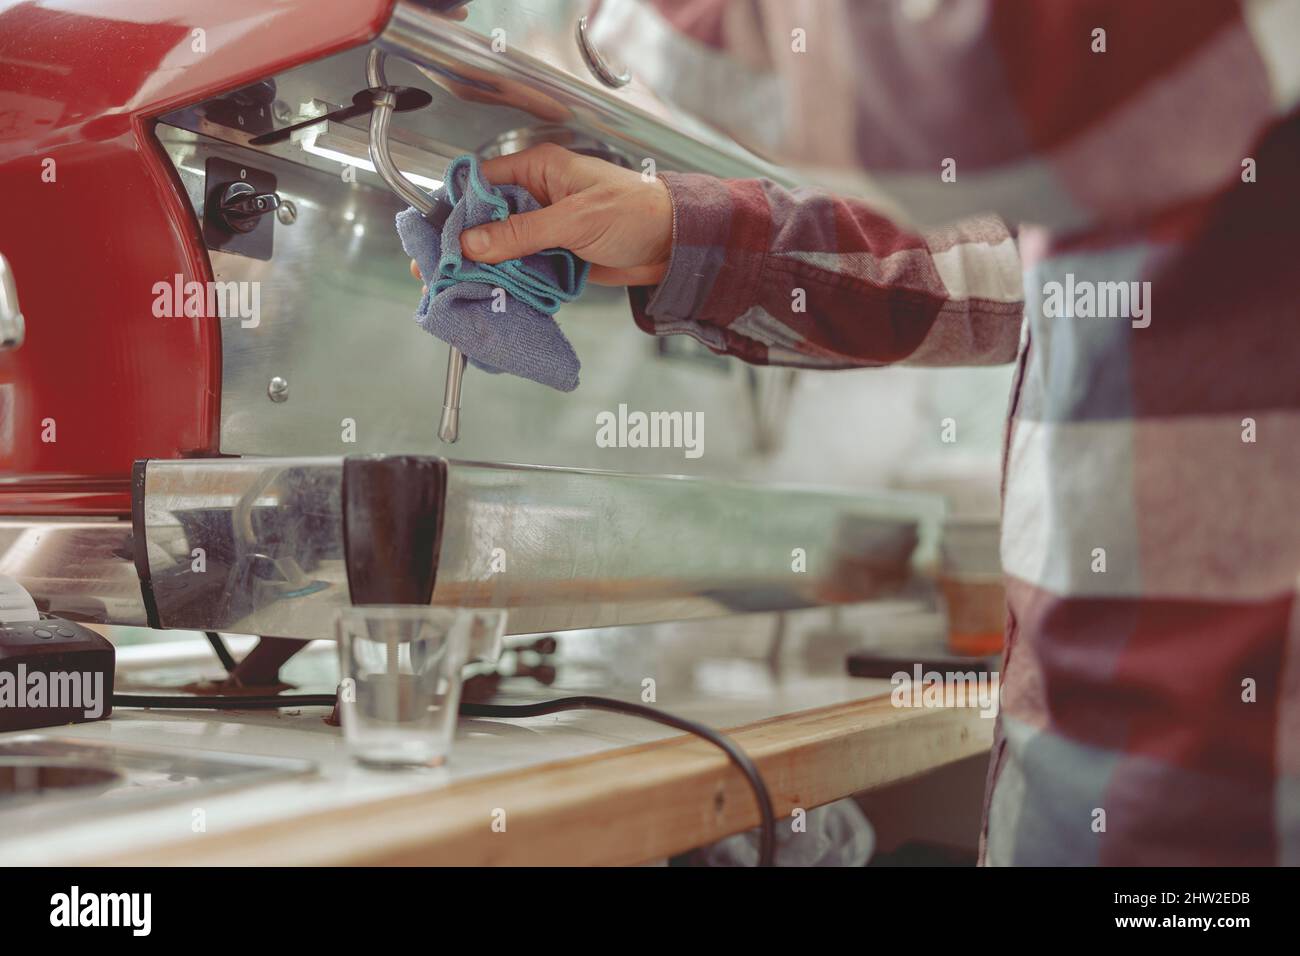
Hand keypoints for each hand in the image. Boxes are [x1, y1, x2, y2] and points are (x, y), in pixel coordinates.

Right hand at [408, 144, 672, 286]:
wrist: (675, 245)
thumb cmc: (636, 214)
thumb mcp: (576, 220)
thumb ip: (523, 232)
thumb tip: (473, 243)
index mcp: (539, 171)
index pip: (483, 183)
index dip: (457, 209)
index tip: (437, 236)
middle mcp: (537, 197)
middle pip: (486, 219)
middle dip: (463, 245)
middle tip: (438, 270)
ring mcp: (545, 229)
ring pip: (501, 248)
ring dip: (484, 268)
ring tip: (455, 288)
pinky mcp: (555, 256)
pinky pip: (522, 268)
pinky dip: (508, 282)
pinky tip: (489, 295)